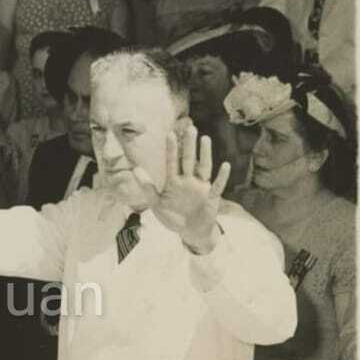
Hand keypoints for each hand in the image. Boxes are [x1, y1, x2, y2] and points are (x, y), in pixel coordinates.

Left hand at [130, 125, 229, 251]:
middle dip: (189, 145)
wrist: (190, 232)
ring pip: (204, 167)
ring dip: (205, 154)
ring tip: (205, 139)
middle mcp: (188, 181)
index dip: (171, 149)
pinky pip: (218, 186)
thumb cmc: (173, 217)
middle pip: (189, 160)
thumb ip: (147, 187)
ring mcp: (201, 187)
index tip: (170, 133)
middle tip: (190, 128)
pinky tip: (225, 165)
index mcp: (174, 182)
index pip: (172, 162)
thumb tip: (134, 169)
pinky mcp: (212, 197)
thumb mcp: (156, 204)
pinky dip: (222, 177)